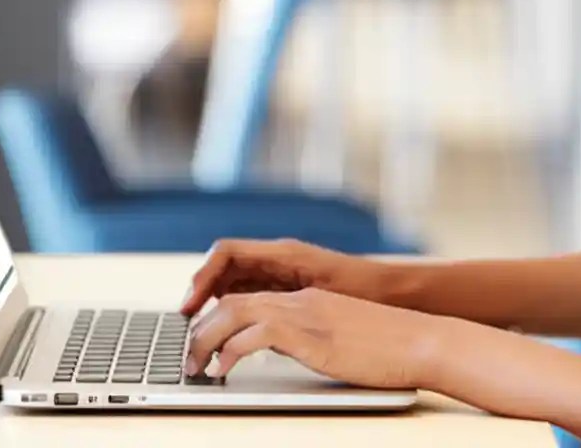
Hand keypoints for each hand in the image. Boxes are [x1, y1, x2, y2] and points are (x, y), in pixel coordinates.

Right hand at [180, 238, 387, 316]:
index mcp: (283, 253)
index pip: (227, 253)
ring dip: (215, 300)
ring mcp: (282, 272)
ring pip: (235, 281)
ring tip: (202, 327)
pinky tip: (231, 327)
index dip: (203, 277)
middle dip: (202, 291)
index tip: (190, 303)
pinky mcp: (288, 287)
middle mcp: (278, 258)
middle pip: (225, 267)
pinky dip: (234, 306)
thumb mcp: (320, 295)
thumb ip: (283, 300)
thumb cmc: (363, 289)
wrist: (393, 292)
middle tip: (187, 320)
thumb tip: (244, 312)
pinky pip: (250, 292)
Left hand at [185, 288, 455, 389]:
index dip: (218, 317)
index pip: (249, 297)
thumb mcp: (341, 338)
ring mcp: (304, 313)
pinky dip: (230, 351)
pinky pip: (254, 334)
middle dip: (201, 328)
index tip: (201, 341)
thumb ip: (310, 338)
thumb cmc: (390, 348)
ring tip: (195, 367)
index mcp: (307, 300)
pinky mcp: (309, 333)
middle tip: (187, 359)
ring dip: (206, 339)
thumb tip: (285, 351)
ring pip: (235, 312)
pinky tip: (223, 370)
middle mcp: (300, 300)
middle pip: (232, 301)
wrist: (421, 341)